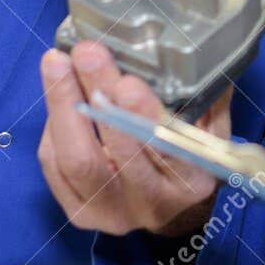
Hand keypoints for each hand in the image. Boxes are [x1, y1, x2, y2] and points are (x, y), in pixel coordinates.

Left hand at [37, 41, 228, 236]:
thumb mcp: (209, 131)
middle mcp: (149, 204)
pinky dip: (54, 123)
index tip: (127, 83)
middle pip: (116, 152)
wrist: (166, 208)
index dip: (144, 117)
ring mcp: (109, 212)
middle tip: (87, 53)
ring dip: (62, 105)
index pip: (167, 150)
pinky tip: (57, 89)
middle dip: (98, 96)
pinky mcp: (77, 211)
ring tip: (57, 61)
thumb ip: (205, 99)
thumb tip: (196, 52)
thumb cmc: (188, 157)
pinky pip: (54, 164)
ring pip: (75, 161)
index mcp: (190, 182)